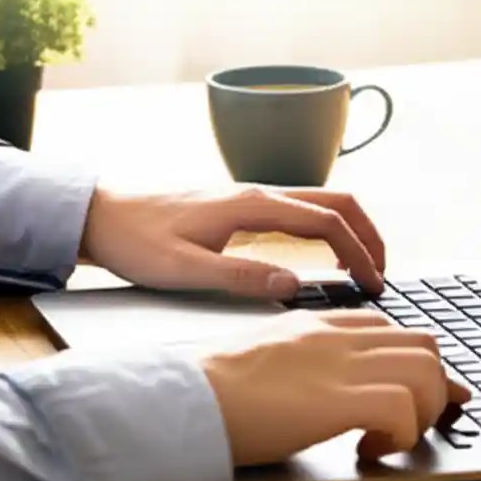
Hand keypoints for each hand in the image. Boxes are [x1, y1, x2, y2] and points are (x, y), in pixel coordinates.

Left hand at [79, 185, 385, 298]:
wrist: (97, 214)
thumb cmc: (134, 241)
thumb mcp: (184, 270)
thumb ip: (241, 278)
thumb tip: (295, 287)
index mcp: (252, 206)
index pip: (328, 222)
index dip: (360, 253)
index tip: (375, 284)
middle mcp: (258, 193)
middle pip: (337, 202)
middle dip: (369, 234)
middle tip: (383, 272)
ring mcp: (251, 196)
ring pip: (321, 202)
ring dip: (351, 230)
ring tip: (363, 267)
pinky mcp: (241, 206)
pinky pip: (301, 210)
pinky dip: (327, 229)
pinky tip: (323, 256)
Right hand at [198, 309, 470, 463]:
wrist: (183, 398)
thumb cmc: (211, 387)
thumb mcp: (266, 357)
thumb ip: (304, 362)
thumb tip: (323, 389)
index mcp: (318, 326)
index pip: (391, 329)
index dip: (416, 363)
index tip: (429, 391)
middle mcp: (337, 339)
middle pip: (424, 345)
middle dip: (434, 387)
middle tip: (415, 422)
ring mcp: (339, 365)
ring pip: (426, 371)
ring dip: (424, 411)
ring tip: (394, 437)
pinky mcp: (335, 401)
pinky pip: (401, 408)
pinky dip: (402, 435)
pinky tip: (371, 451)